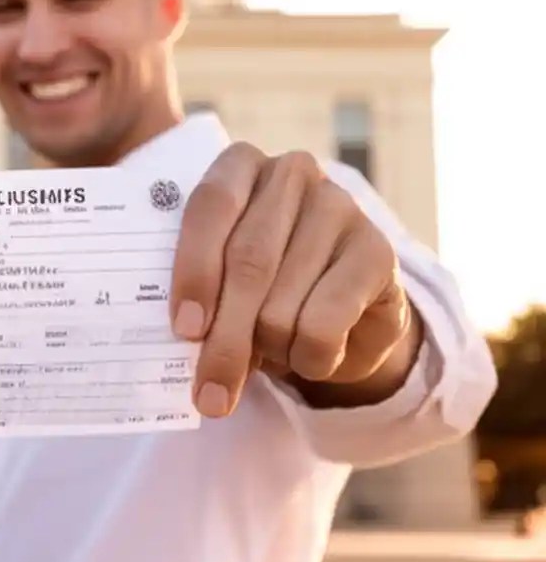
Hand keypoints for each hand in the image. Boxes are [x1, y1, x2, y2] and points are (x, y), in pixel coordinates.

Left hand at [169, 144, 422, 416]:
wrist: (339, 312)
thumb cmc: (259, 290)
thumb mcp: (220, 284)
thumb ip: (198, 296)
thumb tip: (184, 343)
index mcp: (239, 166)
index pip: (210, 207)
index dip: (194, 271)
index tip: (185, 329)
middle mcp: (292, 173)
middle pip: (247, 263)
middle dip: (224, 338)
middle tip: (209, 394)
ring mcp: (340, 207)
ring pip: (282, 302)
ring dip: (268, 350)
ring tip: (268, 358)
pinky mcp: (378, 251)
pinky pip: (324, 322)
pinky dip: (309, 357)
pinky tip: (311, 358)